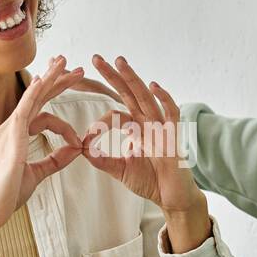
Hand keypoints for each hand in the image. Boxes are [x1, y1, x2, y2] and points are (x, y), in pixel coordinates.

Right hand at [0, 55, 85, 233]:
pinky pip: (24, 110)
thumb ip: (55, 160)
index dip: (64, 125)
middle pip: (36, 98)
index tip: (78, 141)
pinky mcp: (11, 139)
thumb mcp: (35, 174)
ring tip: (67, 64)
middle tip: (74, 69)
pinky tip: (44, 80)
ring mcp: (8, 131)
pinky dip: (34, 93)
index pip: (41, 115)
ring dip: (51, 80)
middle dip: (56, 82)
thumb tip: (75, 149)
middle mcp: (9, 129)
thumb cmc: (5, 195)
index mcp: (14, 136)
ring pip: (32, 98)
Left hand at [81, 55, 208, 234]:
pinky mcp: (174, 135)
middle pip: (129, 93)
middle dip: (113, 76)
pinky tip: (153, 86)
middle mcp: (148, 122)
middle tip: (96, 58)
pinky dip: (164, 99)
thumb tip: (82, 149)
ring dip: (133, 79)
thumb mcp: (120, 170)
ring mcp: (161, 126)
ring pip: (146, 97)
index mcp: (136, 127)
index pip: (115, 114)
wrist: (171, 197)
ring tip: (119, 62)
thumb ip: (102, 160)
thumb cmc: (150, 181)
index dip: (98, 124)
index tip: (85, 139)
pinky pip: (171, 113)